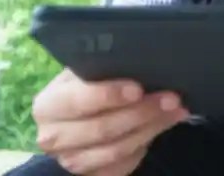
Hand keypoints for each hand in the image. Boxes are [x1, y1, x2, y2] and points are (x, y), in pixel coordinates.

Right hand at [31, 69, 189, 174]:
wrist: (82, 115)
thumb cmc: (87, 87)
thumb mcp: (87, 73)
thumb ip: (103, 68)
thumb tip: (139, 60)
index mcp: (48, 105)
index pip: (78, 101)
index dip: (109, 95)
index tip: (138, 89)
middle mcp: (53, 137)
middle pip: (102, 129)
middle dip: (142, 112)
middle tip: (171, 98)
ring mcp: (71, 160)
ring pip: (117, 149)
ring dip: (151, 128)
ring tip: (175, 110)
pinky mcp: (91, 175)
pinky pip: (123, 165)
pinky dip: (146, 145)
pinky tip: (162, 126)